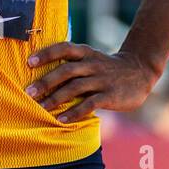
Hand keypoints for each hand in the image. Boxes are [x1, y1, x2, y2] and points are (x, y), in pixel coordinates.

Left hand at [25, 42, 159, 122]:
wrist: (140, 72)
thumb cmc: (106, 68)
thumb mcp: (91, 59)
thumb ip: (72, 64)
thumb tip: (41, 75)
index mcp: (86, 53)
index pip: (64, 48)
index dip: (46, 54)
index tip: (29, 62)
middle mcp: (93, 64)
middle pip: (66, 70)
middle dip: (46, 82)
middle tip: (28, 93)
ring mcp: (102, 80)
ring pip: (75, 87)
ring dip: (56, 99)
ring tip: (40, 109)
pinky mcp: (110, 95)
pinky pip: (89, 104)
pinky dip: (74, 112)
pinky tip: (62, 120)